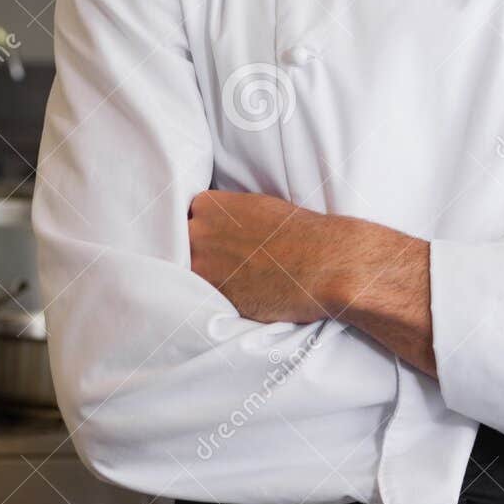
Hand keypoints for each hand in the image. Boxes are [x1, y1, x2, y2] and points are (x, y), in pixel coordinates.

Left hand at [188, 189, 342, 322]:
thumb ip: (227, 217)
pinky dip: (211, 298)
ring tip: (228, 281)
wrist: (325, 263)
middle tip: (219, 264)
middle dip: (194, 253)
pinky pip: (200, 297)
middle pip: (179, 244)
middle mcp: (197, 231)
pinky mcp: (213, 295)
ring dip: (200, 277)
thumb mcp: (258, 208)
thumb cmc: (301, 234)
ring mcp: (201, 265)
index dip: (196, 232)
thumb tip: (216, 230)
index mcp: (209, 204)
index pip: (184, 218)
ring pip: (186, 272)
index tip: (208, 242)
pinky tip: (234, 295)